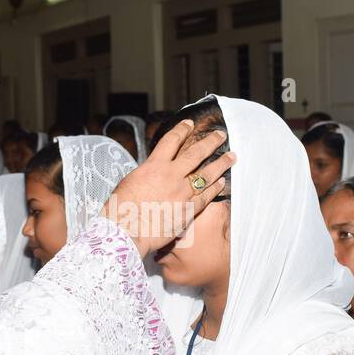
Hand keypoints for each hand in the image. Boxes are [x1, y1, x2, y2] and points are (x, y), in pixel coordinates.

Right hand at [101, 121, 234, 257]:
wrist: (126, 231)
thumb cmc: (121, 208)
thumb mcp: (130, 181)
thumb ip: (146, 173)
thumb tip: (153, 170)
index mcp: (154, 166)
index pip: (171, 141)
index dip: (182, 130)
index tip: (190, 123)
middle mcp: (171, 176)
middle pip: (196, 153)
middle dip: (211, 142)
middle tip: (221, 135)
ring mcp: (182, 193)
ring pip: (207, 174)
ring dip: (221, 164)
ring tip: (232, 157)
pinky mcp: (188, 210)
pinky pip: (206, 196)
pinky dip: (215, 188)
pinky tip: (221, 183)